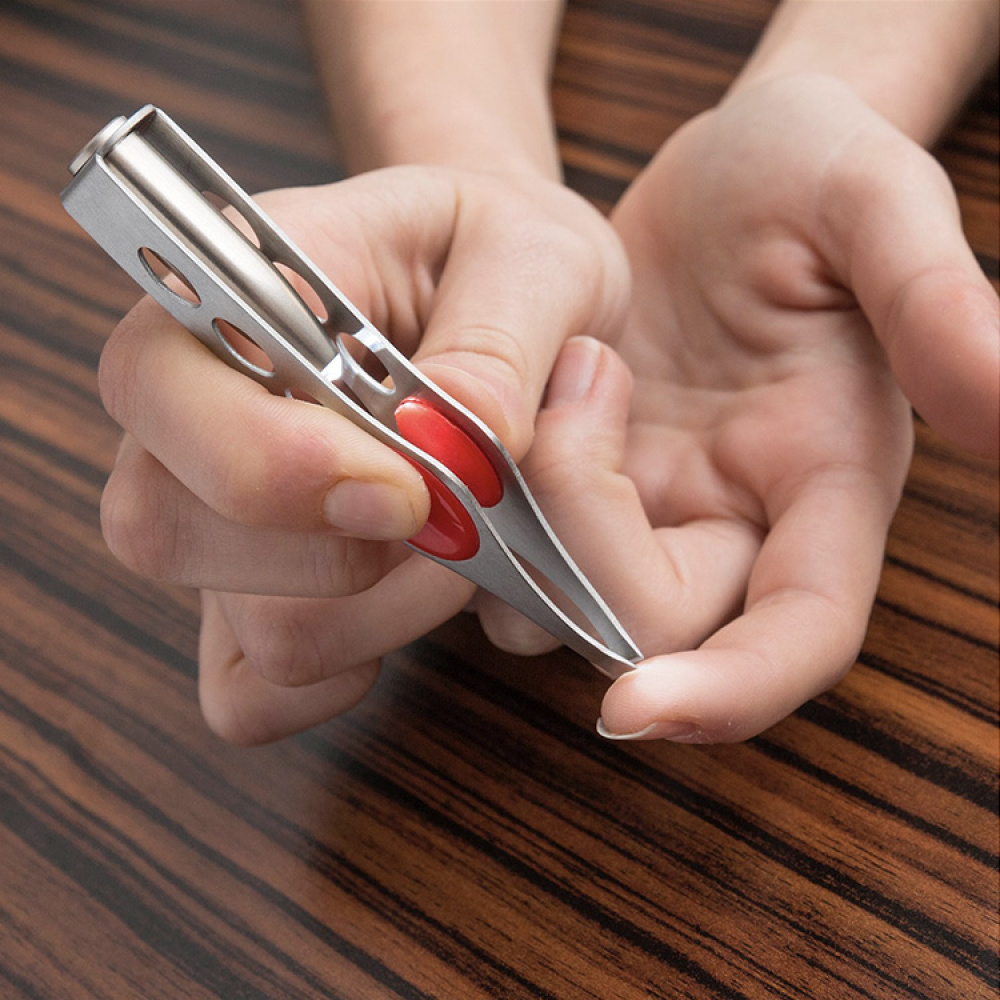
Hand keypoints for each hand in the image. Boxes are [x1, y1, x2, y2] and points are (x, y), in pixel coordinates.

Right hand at [98, 164, 628, 742]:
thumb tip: (456, 444)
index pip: (158, 387)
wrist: (523, 299)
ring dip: (380, 617)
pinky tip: (408, 610)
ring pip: (241, 630)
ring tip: (468, 555)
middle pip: (164, 530)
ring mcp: (228, 521)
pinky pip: (253, 694)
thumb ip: (497, 342)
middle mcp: (203, 416)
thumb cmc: (506, 256)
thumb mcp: (534, 255)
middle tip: (454, 520)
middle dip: (336, 555)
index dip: (273, 462)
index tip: (408, 489)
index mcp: (237, 295)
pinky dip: (339, 679)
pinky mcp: (265, 597)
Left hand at [477, 74, 998, 740]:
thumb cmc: (807, 171)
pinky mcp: (578, 485)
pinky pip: (511, 548)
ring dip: (523, 519)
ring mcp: (649, 508)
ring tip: (550, 369)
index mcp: (826, 482)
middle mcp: (736, 521)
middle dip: (583, 533)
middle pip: (649, 626)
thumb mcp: (873, 199)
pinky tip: (488, 414)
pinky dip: (483, 507)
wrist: (720, 167)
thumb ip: (933, 298)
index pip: (798, 633)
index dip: (732, 692)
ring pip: (563, 603)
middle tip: (585, 372)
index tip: (637, 713)